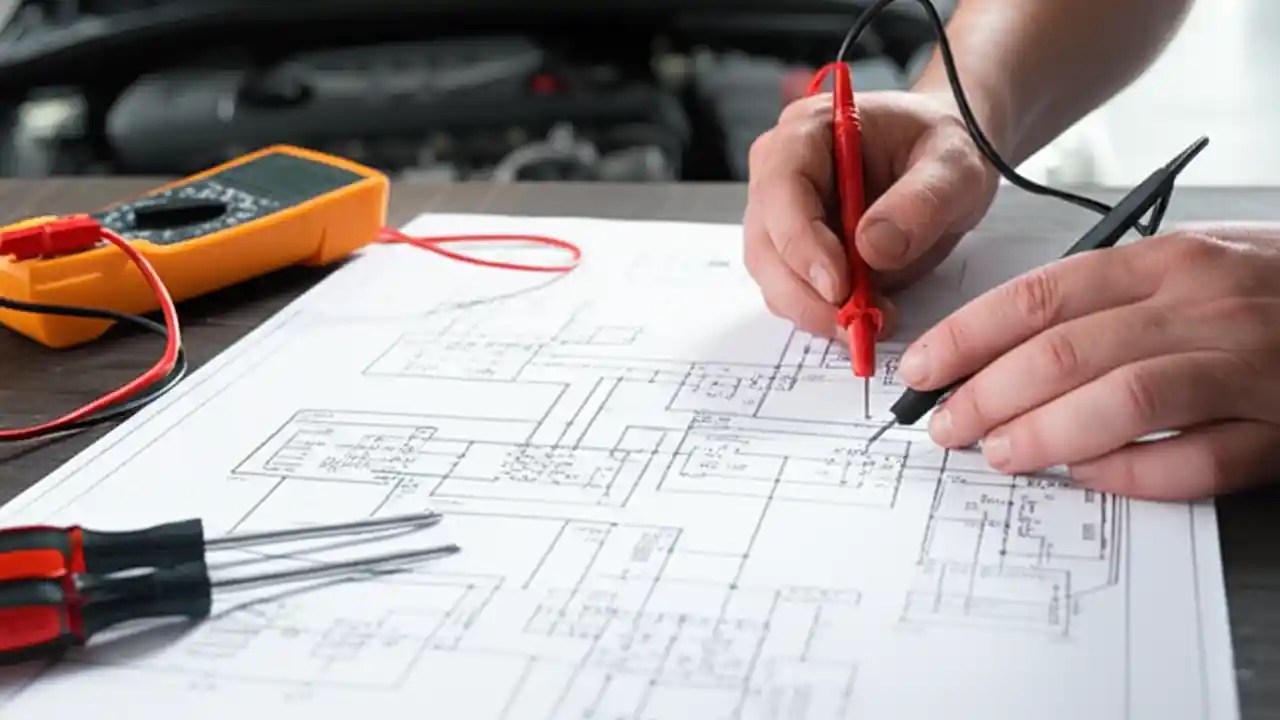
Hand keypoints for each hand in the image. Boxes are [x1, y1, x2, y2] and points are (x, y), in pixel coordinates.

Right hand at [742, 90, 1000, 338]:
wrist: (941, 162)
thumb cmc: (942, 149)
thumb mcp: (953, 168)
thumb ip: (920, 203)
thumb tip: (873, 249)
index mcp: (808, 130)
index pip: (782, 188)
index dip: (802, 242)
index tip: (839, 286)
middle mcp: (778, 170)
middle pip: (765, 242)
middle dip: (804, 292)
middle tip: (854, 322)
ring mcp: (779, 212)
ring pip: (771, 274)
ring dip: (813, 308)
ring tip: (870, 319)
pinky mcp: (791, 249)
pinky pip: (790, 289)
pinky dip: (821, 311)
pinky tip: (862, 313)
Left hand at [898, 226, 1279, 499]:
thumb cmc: (1262, 289)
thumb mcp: (1183, 266)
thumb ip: (1102, 300)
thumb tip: (996, 350)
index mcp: (1166, 260)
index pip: (1040, 296)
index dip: (968, 337)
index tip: (921, 370)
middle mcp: (1203, 304)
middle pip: (1068, 352)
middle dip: (987, 394)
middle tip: (943, 427)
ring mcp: (1249, 368)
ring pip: (1125, 400)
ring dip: (1045, 433)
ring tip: (998, 453)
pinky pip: (1198, 461)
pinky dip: (1133, 473)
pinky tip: (1088, 475)